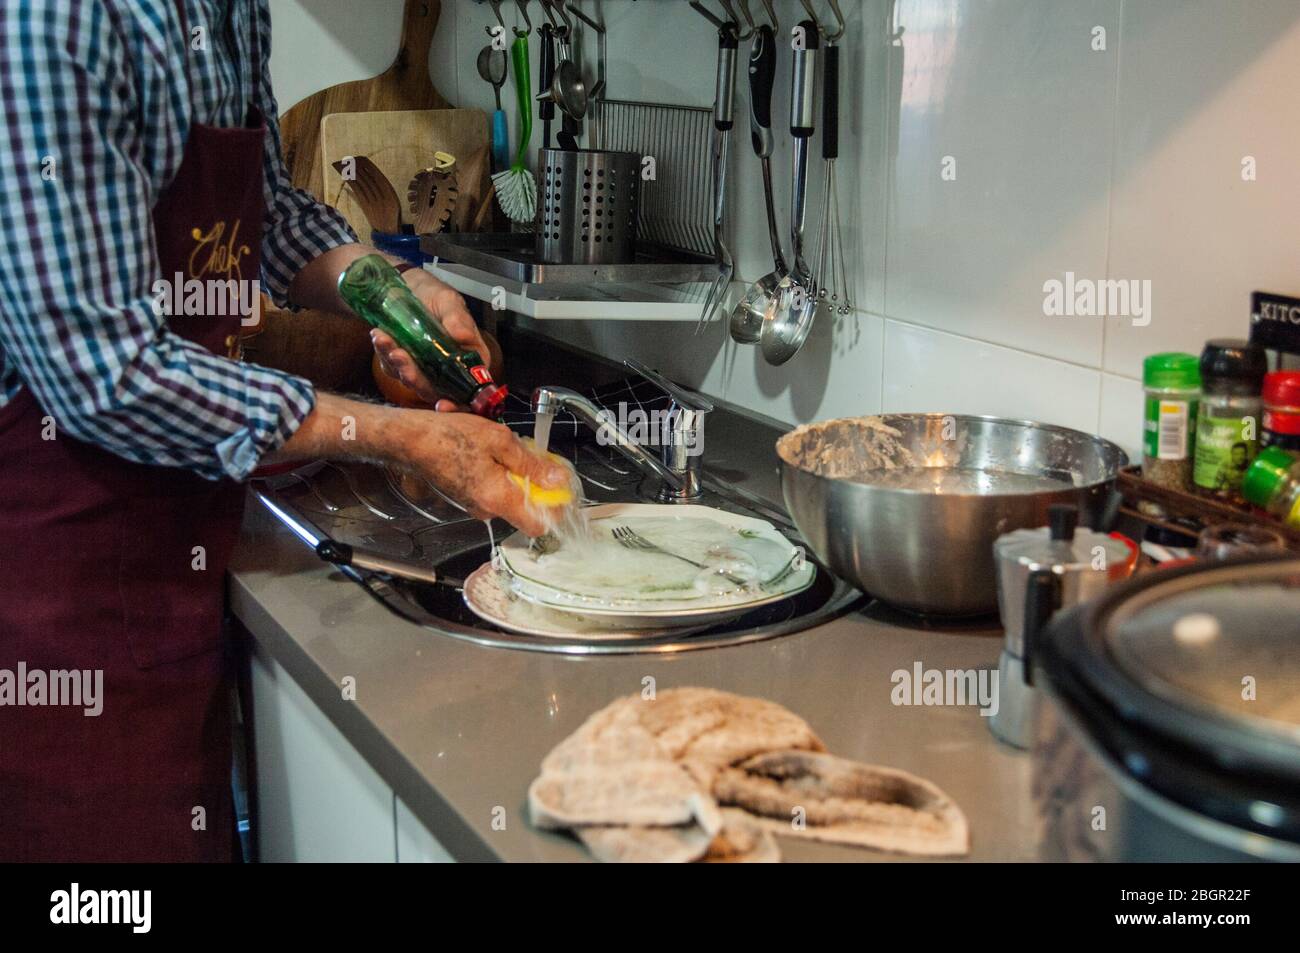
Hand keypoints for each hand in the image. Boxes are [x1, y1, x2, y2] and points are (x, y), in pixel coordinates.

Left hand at [372, 272, 494, 411]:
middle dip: (417, 379)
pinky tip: (380, 335)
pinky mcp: (403, 364)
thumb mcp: (449, 301)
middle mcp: (448, 369)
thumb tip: (464, 336)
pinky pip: (393, 367)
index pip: (470, 388)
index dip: (459, 403)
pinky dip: (384, 353)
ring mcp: (424, 369)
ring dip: (398, 364)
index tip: (443, 405)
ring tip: (386, 340)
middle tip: (401, 358)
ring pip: (412, 380)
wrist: (407, 285)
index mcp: (469, 358)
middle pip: (437, 390)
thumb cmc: (434, 294)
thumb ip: (457, 318)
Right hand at [398, 409, 567, 536]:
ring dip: (518, 475)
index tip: (561, 490)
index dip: (555, 510)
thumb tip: (557, 480)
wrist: (411, 439)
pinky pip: (496, 491)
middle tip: (537, 457)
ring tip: (510, 448)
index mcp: (497, 500)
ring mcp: (476, 505)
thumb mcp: (499, 441)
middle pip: (527, 508)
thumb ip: (531, 464)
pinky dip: (502, 474)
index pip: (538, 525)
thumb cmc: (449, 437)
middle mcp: (486, 509)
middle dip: (538, 484)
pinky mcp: (468, 497)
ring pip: (511, 496)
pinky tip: (494, 453)